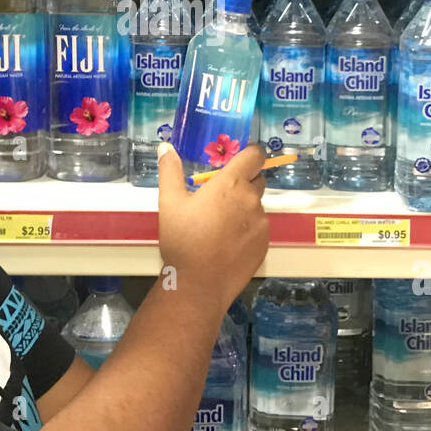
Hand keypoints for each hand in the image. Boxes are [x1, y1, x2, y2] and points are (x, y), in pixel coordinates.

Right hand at [157, 141, 268, 314]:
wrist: (198, 284)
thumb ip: (170, 171)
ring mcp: (261, 223)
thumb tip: (165, 147)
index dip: (250, 153)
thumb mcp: (170, 202)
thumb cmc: (182, 239)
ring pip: (256, 206)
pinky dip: (247, 229)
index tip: (239, 159)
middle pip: (256, 179)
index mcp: (231, 184)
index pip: (255, 155)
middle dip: (243, 182)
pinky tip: (227, 243)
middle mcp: (251, 199)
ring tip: (219, 225)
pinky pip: (258, 228)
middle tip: (220, 196)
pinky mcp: (265, 243)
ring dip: (243, 208)